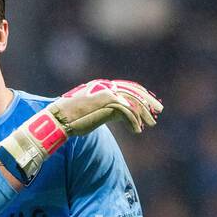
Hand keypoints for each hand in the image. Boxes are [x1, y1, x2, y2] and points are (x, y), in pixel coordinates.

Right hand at [0, 80, 161, 182]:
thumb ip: (108, 109)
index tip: (150, 104)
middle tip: (158, 110)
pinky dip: (133, 121)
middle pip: (133, 91)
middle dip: (147, 101)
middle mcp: (104, 87)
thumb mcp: (93, 111)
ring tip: (151, 124)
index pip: (127, 87)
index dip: (140, 95)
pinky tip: (137, 130)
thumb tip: (123, 115)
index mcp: (102, 87)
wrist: (57, 120)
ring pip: (132, 101)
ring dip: (143, 113)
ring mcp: (105, 94)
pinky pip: (125, 111)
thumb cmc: (72, 119)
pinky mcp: (104, 104)